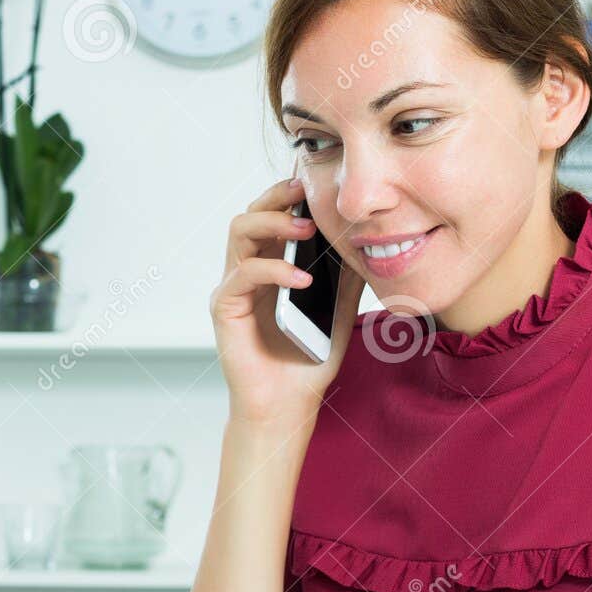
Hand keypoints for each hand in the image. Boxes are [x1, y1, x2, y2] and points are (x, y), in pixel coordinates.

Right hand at [211, 175, 364, 427]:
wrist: (285, 408)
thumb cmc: (306, 365)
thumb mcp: (338, 316)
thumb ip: (345, 282)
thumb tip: (366, 246)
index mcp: (270, 270)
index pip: (272, 217)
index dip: (289, 195)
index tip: (316, 183)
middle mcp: (246, 272)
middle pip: (250, 213)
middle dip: (277, 195)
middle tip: (306, 191)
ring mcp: (233, 288)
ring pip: (239, 231)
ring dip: (273, 221)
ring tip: (306, 229)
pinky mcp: (225, 308)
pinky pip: (244, 273)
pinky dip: (274, 269)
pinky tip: (302, 279)